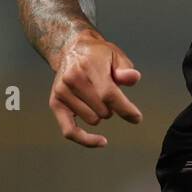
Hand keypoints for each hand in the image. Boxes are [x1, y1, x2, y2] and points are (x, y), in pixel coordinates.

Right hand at [47, 29, 142, 147]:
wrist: (71, 49)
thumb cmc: (98, 55)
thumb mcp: (116, 56)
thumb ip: (126, 70)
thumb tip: (133, 79)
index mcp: (88, 66)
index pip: (108, 94)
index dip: (125, 109)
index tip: (137, 118)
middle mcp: (72, 79)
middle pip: (102, 110)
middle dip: (112, 107)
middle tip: (109, 92)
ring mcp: (62, 92)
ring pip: (92, 120)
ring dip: (100, 114)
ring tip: (97, 97)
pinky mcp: (55, 103)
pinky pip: (70, 131)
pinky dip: (86, 140)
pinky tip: (102, 141)